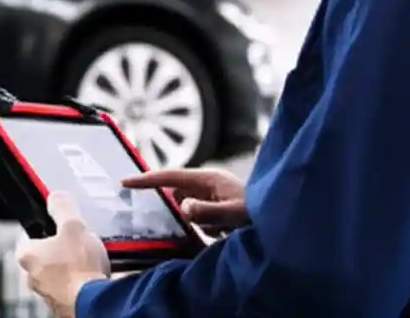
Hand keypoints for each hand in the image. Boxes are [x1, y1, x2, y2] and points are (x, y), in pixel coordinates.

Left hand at [17, 191, 110, 317]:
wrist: (94, 302)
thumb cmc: (79, 267)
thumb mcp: (73, 226)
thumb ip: (62, 207)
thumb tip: (55, 197)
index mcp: (26, 255)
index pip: (28, 234)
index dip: (45, 226)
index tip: (59, 225)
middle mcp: (31, 277)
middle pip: (43, 254)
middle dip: (60, 248)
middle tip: (77, 242)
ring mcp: (46, 293)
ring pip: (56, 272)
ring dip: (70, 266)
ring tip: (89, 260)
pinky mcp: (62, 305)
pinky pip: (69, 287)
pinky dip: (79, 282)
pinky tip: (93, 276)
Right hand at [122, 168, 248, 237]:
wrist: (284, 216)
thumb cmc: (260, 212)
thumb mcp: (233, 213)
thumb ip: (207, 210)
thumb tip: (183, 206)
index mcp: (209, 178)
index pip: (170, 177)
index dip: (146, 179)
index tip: (125, 182)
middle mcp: (209, 184)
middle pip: (175, 189)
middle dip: (161, 198)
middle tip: (142, 206)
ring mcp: (214, 195)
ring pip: (187, 203)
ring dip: (182, 215)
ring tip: (181, 223)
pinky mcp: (219, 207)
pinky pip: (198, 214)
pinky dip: (194, 222)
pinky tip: (201, 232)